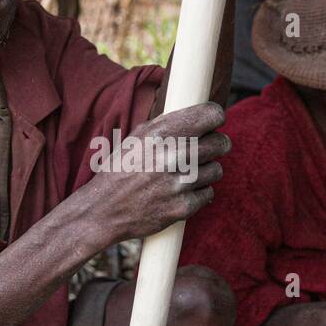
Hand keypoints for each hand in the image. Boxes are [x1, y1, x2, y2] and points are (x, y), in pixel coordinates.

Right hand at [82, 102, 230, 245]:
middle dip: (215, 146)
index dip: (215, 119)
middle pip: (222, 143)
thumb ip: (168, 124)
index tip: (212, 124)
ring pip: (217, 170)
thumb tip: (200, 115)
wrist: (103, 210)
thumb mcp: (137, 137)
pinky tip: (179, 192)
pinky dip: (197, 194)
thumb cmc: (121, 169)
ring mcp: (180, 183)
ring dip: (205, 172)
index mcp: (162, 133)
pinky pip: (209, 193)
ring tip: (184, 175)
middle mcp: (173, 155)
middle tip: (203, 151)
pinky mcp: (183, 207)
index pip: (213, 115)